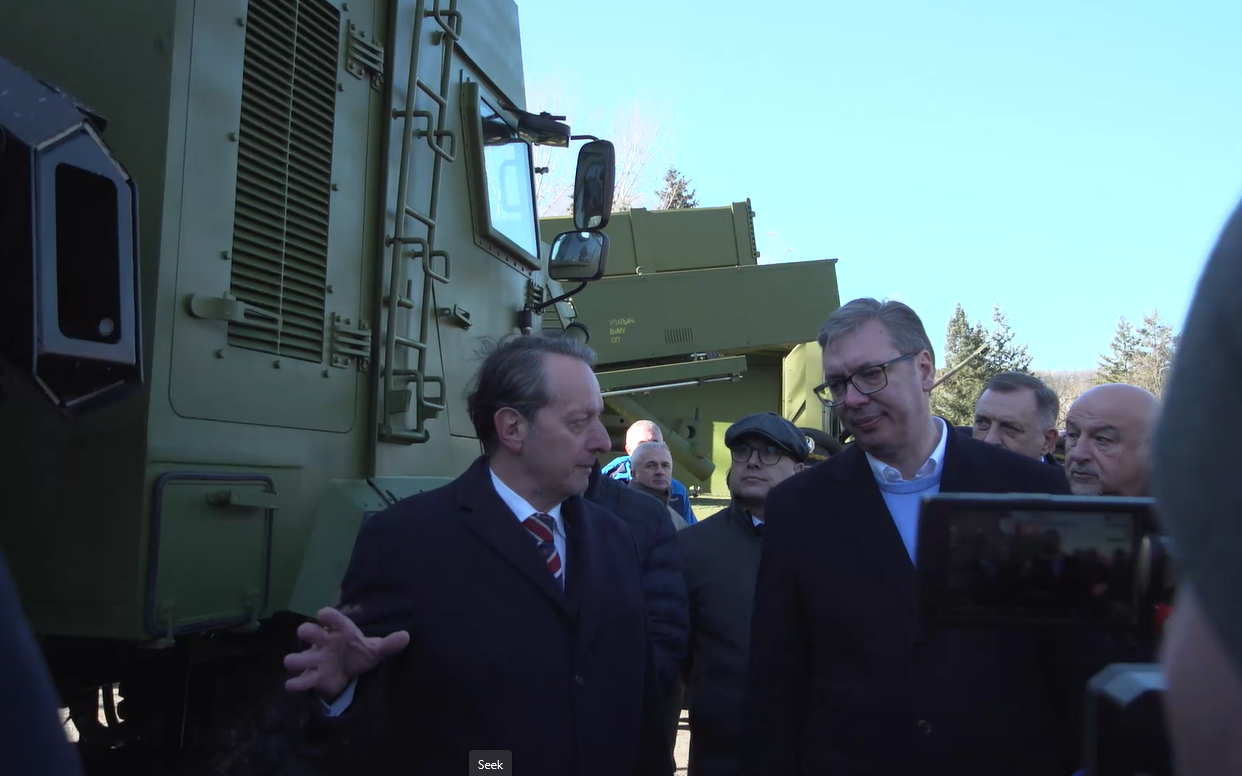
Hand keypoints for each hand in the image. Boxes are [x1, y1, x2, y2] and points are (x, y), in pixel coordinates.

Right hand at [283, 607, 409, 700]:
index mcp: (341, 631)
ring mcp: (317, 658)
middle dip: (308, 632)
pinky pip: (304, 679)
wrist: (348, 668)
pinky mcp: (314, 676)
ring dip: (297, 658)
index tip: (323, 613)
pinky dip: (297, 683)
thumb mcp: (375, 649)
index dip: (329, 616)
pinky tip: (290, 685)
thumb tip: (407, 636)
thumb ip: (389, 643)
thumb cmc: (359, 652)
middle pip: (312, 633)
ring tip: (290, 661)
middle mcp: (325, 642)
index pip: (334, 620)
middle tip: (305, 631)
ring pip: (303, 656)